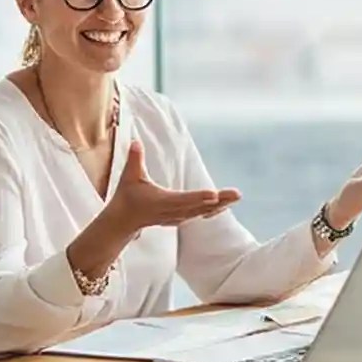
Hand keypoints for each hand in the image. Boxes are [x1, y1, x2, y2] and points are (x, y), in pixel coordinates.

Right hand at [106, 140, 240, 233]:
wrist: (124, 219)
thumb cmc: (127, 196)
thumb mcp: (129, 177)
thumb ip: (135, 159)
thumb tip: (136, 141)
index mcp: (162, 202)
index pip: (183, 199)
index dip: (199, 197)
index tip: (214, 195)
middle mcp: (173, 212)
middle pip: (200, 206)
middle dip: (220, 200)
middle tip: (238, 194)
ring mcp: (177, 217)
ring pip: (203, 211)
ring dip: (221, 205)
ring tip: (236, 196)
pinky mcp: (180, 218)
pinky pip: (200, 214)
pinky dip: (213, 210)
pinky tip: (225, 205)